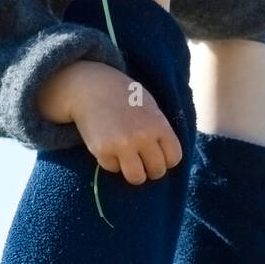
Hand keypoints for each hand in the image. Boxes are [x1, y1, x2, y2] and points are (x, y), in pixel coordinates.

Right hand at [67, 61, 183, 184]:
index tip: (157, 155)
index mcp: (158, 124)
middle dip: (150, 168)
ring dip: (133, 172)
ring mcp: (122, 145)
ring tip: (127, 160)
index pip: (174, 157)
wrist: (90, 86)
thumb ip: (158, 129)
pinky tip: (108, 146)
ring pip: (137, 177)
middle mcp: (143, 136)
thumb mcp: (149, 105)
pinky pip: (113, 168)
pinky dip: (111, 161)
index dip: (166, 159)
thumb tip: (165, 156)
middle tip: (141, 159)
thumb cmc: (122, 94)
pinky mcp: (102, 150)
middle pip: (157, 170)